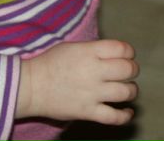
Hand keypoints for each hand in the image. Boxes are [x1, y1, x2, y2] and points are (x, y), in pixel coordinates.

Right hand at [16, 39, 138, 124]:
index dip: (129, 52)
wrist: (30, 86)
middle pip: (128, 69)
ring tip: (128, 90)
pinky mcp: (87, 112)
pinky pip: (113, 117)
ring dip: (132, 91)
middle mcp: (94, 71)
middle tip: (128, 72)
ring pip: (126, 92)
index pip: (122, 48)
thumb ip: (95, 49)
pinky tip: (127, 112)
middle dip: (132, 70)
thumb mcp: (73, 46)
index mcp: (90, 52)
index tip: (127, 56)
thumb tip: (115, 53)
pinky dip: (125, 115)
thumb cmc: (50, 63)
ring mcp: (92, 93)